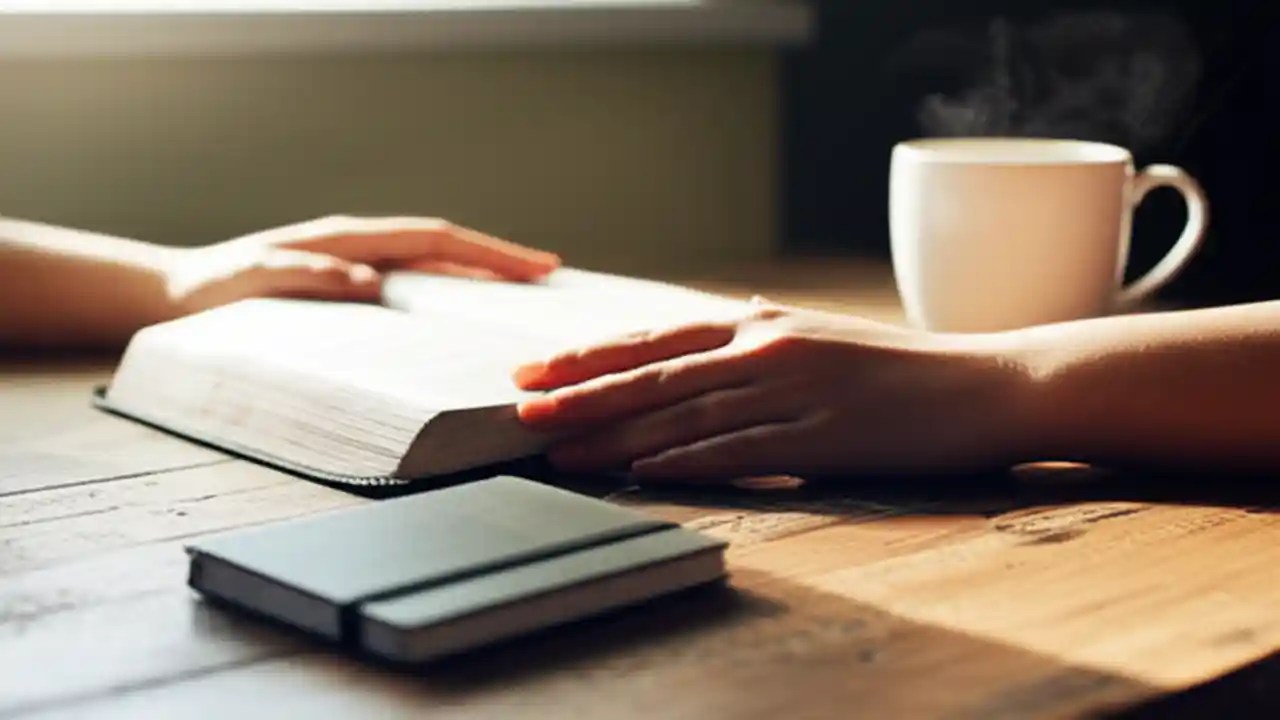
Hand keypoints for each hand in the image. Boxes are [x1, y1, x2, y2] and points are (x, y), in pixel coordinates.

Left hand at [163, 215, 559, 314]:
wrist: (176, 294)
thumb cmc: (212, 289)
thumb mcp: (255, 279)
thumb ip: (309, 276)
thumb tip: (372, 282)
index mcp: (350, 240)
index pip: (436, 238)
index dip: (488, 252)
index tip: (535, 267)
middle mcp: (362, 247)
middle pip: (447, 247)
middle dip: (500, 260)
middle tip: (549, 277)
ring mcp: (358, 265)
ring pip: (434, 265)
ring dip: (479, 276)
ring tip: (522, 298)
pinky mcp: (350, 288)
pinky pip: (413, 286)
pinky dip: (448, 294)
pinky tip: (464, 317)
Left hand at [512, 304, 1036, 480]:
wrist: (983, 384)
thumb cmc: (898, 370)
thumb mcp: (820, 340)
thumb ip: (760, 342)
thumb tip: (708, 346)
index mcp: (762, 323)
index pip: (658, 338)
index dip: (592, 356)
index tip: (536, 369)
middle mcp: (767, 347)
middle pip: (655, 372)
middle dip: (581, 392)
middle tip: (519, 407)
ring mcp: (792, 390)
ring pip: (682, 413)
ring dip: (612, 434)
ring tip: (556, 450)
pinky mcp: (819, 435)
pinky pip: (735, 450)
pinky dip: (681, 460)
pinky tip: (638, 470)